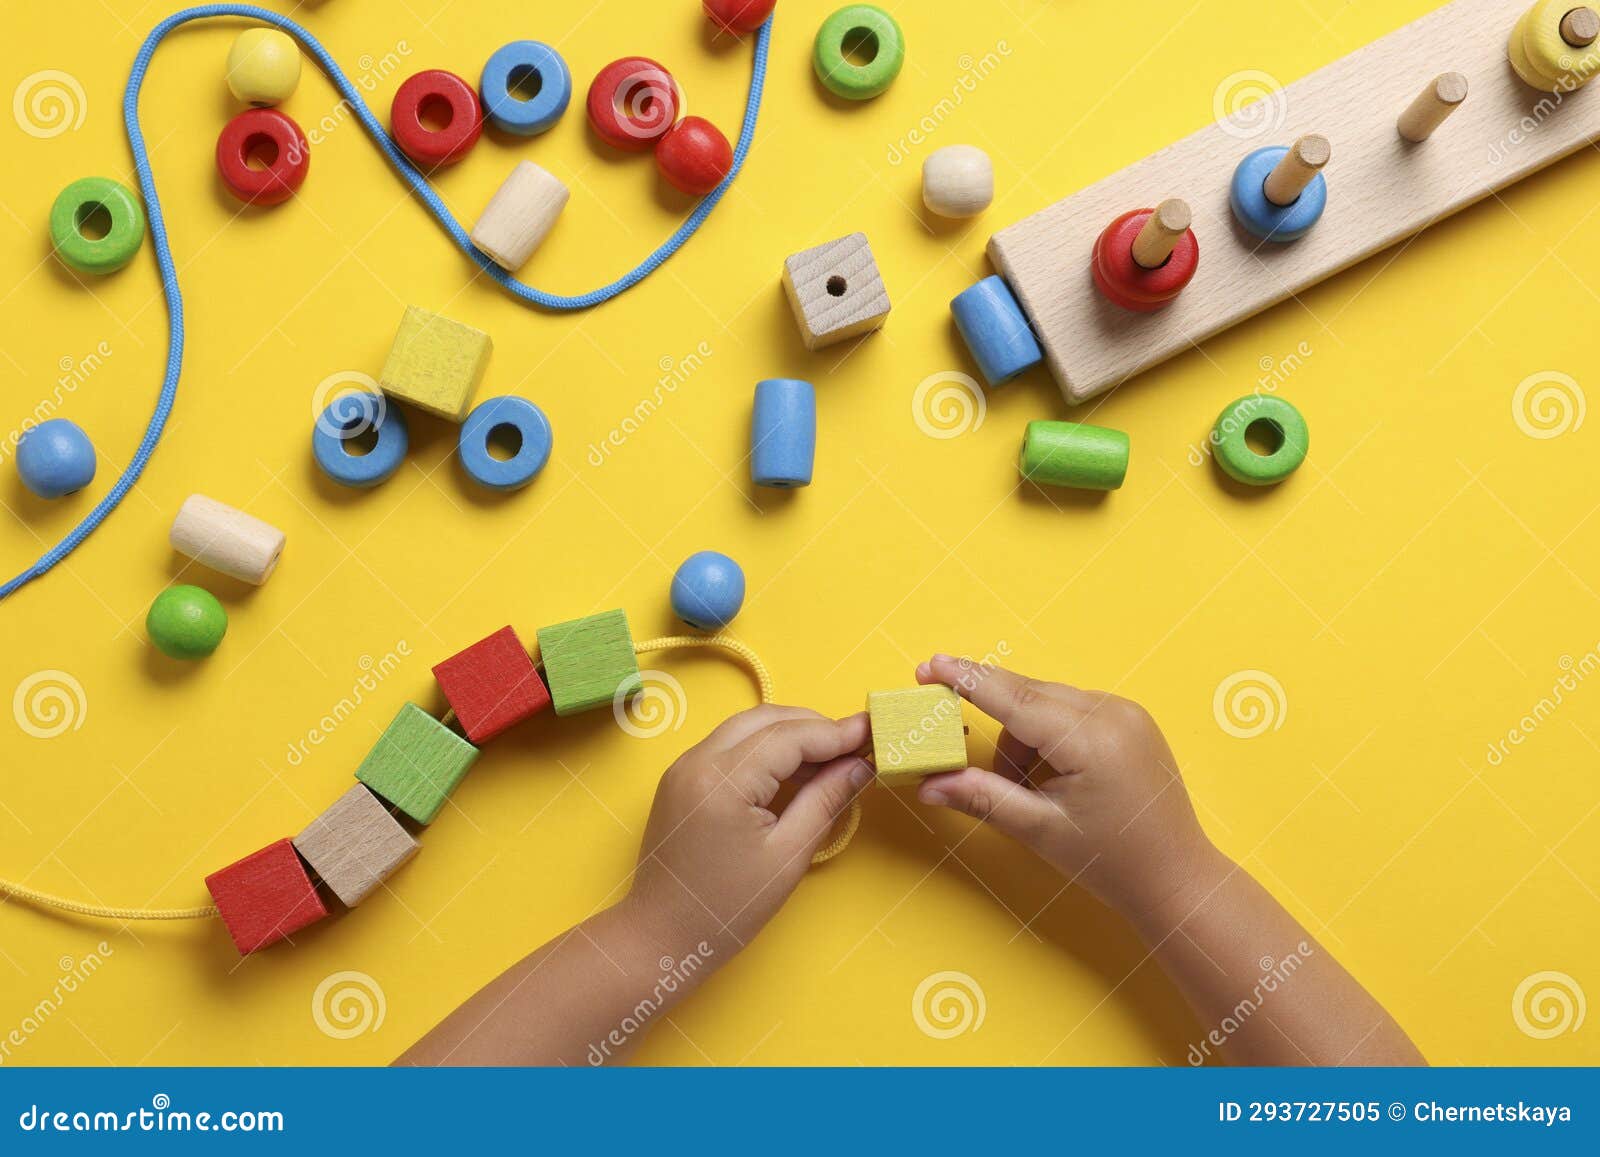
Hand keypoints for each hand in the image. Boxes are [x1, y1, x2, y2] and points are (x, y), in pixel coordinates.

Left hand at [625, 705, 871, 961]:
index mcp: (721, 779)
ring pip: (747, 728)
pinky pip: (730, 747)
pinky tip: (794, 773)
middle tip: (856, 748)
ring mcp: (683, 767)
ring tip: (831, 763)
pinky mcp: (681, 779)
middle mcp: (696, 760)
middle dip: (814, 727)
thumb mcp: (788, 856)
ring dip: (790, 736)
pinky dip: (765, 750)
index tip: (873, 732)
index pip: (788, 736)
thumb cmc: (726, 909)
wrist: (659, 937)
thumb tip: (860, 765)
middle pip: (766, 719)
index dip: (835, 733)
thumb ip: (826, 801)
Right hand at [914, 654, 1217, 915]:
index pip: (1013, 696)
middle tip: (951, 740)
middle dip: (990, 721)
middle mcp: (1111, 712)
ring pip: (1047, 701)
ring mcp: (1126, 712)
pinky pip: (1071, 709)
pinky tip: (1049, 776)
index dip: (965, 679)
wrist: (1177, 877)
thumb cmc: (1113, 861)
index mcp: (1090, 738)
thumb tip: (928, 784)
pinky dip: (1047, 734)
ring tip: (1021, 788)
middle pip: (1027, 694)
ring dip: (1021, 736)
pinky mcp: (1130, 719)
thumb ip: (981, 797)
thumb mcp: (1040, 830)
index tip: (928, 666)